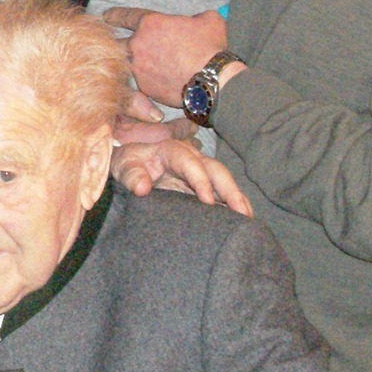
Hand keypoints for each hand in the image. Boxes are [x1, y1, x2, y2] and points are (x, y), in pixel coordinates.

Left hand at [101, 8, 227, 107]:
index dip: (115, 15)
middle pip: (115, 43)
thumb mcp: (208, 21)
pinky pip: (140, 82)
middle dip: (112, 43)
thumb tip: (196, 20)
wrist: (212, 80)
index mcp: (150, 24)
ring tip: (132, 65)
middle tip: (110, 44)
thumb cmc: (211, 47)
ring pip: (125, 65)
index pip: (125, 16)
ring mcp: (139, 69)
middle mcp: (138, 45)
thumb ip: (195, 18)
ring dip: (128, 64)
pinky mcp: (145, 89)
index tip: (106, 16)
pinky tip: (152, 82)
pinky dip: (145, 81)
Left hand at [111, 137, 252, 216]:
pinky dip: (234, 204)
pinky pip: (222, 192)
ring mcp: (200, 171)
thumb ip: (131, 175)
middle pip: (216, 170)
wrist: (129, 166)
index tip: (208, 201)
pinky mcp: (203, 184)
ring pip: (224, 181)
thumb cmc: (127, 165)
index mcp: (171, 150)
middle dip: (230, 190)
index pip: (190, 163)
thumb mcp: (123, 167)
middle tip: (241, 212)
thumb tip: (143, 188)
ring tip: (248, 219)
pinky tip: (243, 220)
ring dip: (237, 198)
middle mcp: (191, 158)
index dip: (201, 180)